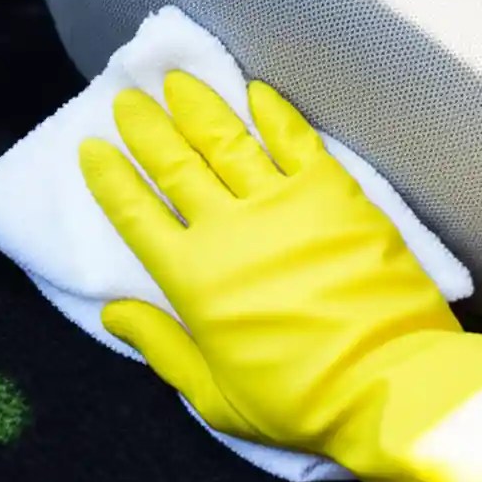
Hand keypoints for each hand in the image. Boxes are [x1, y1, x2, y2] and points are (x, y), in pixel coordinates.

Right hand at [79, 71, 458, 452]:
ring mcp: (282, 204)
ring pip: (228, 140)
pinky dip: (273, 112)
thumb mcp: (213, 395)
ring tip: (177, 80)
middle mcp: (228, 229)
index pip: (137, 215)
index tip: (93, 147)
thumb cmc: (298, 400)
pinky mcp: (335, 194)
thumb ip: (161, 347)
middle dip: (146, 127)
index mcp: (192, 279)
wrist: (388, 384)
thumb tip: (113, 312)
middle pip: (176, 164)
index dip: (111, 179)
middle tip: (128, 97)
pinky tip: (255, 91)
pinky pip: (296, 140)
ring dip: (198, 107)